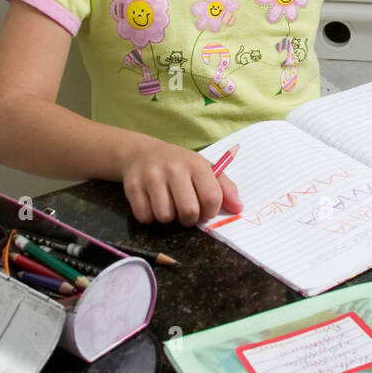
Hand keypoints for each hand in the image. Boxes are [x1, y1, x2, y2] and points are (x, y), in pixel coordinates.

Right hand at [120, 140, 242, 225]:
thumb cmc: (179, 165)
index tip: (205, 211)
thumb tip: (238, 208)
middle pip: (188, 212)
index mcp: (196, 164)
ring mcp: (151, 177)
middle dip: (189, 220)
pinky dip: (149, 217)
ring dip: (168, 218)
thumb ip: (224, 188)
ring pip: (165, 217)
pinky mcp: (132, 187)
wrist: (141, 153)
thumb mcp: (204, 169)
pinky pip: (145, 217)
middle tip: (186, 213)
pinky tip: (152, 204)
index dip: (211, 213)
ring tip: (168, 205)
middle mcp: (173, 168)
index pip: (212, 198)